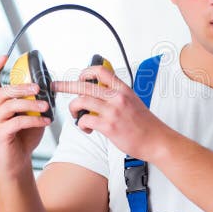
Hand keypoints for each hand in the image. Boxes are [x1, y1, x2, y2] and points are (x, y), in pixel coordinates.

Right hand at [0, 55, 51, 175]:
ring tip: (46, 105)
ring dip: (31, 104)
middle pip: (4, 91)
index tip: (5, 55)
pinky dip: (34, 119)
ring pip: (11, 105)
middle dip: (22, 87)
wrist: (17, 161)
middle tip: (39, 88)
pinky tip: (47, 121)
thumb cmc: (25, 135)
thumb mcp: (32, 114)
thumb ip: (35, 101)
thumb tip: (50, 87)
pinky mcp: (0, 133)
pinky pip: (18, 121)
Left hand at [51, 65, 165, 158]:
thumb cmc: (145, 124)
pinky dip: (81, 125)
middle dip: (66, 85)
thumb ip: (116, 96)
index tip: (79, 77)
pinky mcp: (109, 126)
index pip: (101, 71)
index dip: (86, 72)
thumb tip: (99, 95)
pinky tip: (87, 128)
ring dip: (73, 108)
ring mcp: (113, 111)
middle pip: (85, 85)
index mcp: (123, 89)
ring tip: (76, 114)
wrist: (156, 140)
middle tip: (56, 86)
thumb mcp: (133, 102)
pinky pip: (85, 120)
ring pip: (81, 101)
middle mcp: (117, 97)